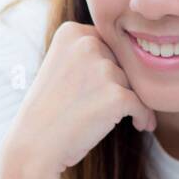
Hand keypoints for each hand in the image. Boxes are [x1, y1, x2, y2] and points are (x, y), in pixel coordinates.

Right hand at [1, 21, 157, 176]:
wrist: (34, 146)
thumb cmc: (48, 110)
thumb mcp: (61, 66)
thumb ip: (89, 54)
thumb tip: (134, 52)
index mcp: (71, 32)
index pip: (108, 43)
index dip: (107, 66)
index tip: (100, 87)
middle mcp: (87, 44)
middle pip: (122, 61)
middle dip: (118, 83)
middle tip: (101, 105)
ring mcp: (103, 69)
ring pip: (132, 82)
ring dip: (127, 101)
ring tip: (108, 118)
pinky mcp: (116, 95)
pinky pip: (143, 104)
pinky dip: (144, 117)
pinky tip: (140, 125)